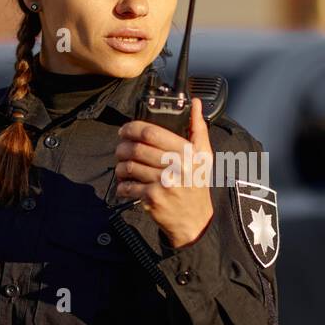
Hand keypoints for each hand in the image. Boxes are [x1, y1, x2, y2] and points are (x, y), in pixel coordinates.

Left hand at [115, 98, 214, 248]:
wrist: (195, 220)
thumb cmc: (197, 185)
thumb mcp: (204, 156)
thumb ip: (198, 128)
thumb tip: (195, 104)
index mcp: (188, 153)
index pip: (153, 133)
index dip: (133, 128)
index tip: (126, 130)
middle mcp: (177, 167)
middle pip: (138, 149)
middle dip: (123, 146)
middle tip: (120, 147)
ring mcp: (163, 184)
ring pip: (130, 167)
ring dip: (120, 165)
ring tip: (122, 165)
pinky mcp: (152, 199)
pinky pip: (128, 186)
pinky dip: (122, 184)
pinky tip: (125, 183)